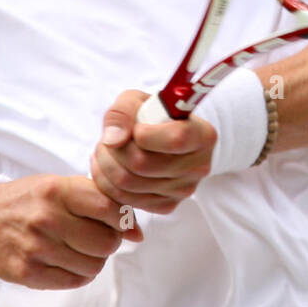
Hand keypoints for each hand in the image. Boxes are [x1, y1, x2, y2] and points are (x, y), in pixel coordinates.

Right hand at [0, 174, 142, 289]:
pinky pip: (74, 281)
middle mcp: (46, 218)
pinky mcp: (27, 272)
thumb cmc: (29, 200)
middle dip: (109, 243)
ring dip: (94, 260)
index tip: (116, 221)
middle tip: (96, 237)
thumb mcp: (60, 187)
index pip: (110, 208)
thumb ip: (100, 202)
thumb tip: (137, 233)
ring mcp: (35, 247)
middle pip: (106, 243)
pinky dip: (78, 274)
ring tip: (78, 249)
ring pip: (93, 266)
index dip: (121, 218)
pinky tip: (66, 261)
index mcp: (57, 189)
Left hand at [90, 89, 216, 216]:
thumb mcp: (138, 101)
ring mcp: (184, 190)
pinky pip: (126, 200)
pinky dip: (108, 184)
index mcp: (202, 136)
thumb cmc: (152, 116)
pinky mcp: (167, 205)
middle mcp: (199, 166)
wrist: (160, 138)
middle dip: (114, 150)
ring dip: (105, 166)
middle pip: (143, 164)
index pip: (175, 139)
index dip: (144, 134)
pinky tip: (110, 168)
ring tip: (105, 152)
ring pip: (129, 184)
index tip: (135, 129)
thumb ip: (123, 112)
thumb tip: (113, 140)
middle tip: (105, 140)